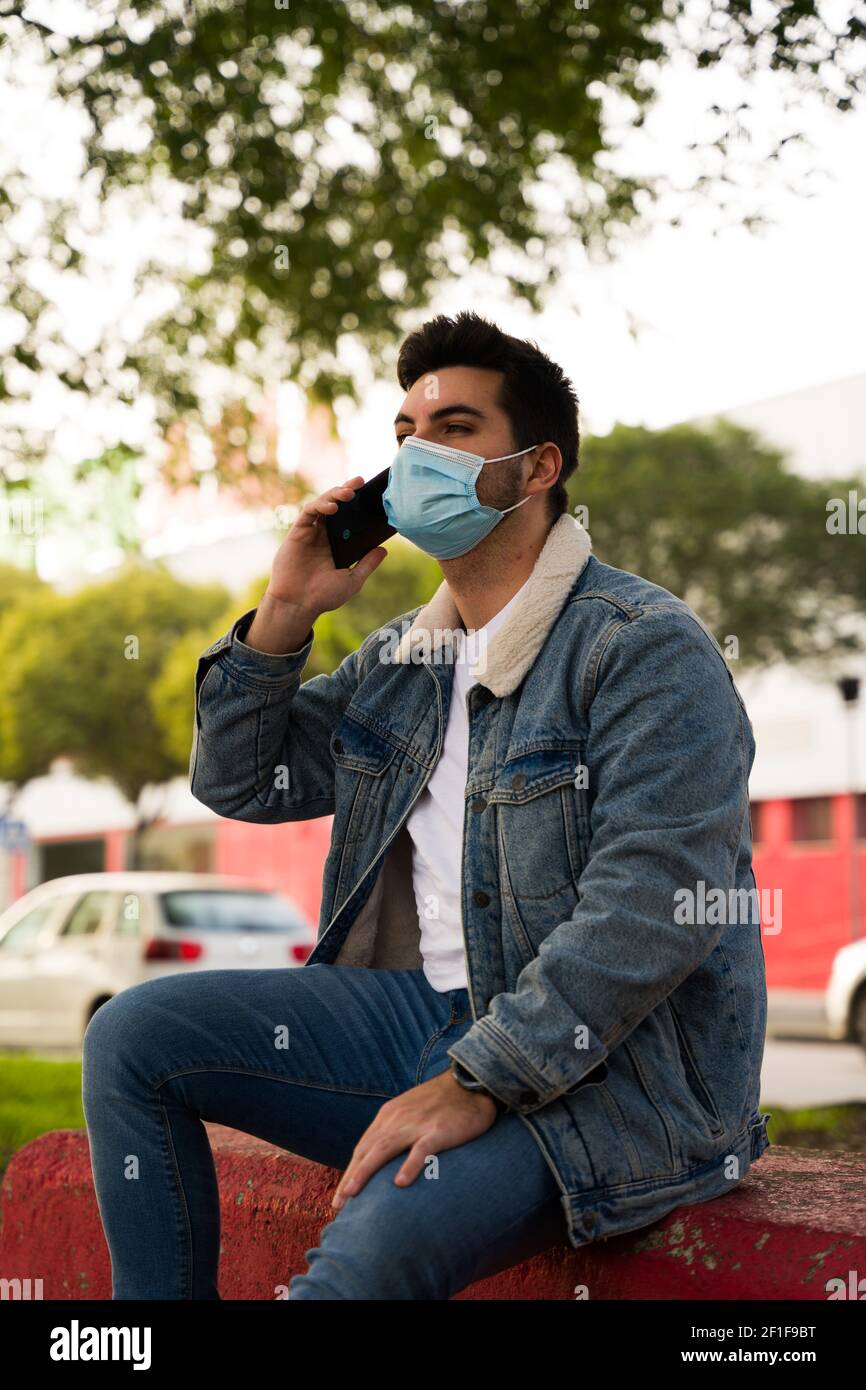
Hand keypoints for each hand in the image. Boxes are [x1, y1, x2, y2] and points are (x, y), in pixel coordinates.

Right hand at [244, 477, 388, 652]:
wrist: (298, 605)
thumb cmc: (323, 596)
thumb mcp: (353, 580)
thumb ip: (367, 564)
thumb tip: (384, 549)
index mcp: (338, 544)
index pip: (350, 518)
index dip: (360, 505)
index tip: (374, 495)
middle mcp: (324, 535)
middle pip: (337, 505)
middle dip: (348, 491)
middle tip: (361, 482)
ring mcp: (311, 532)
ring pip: (323, 504)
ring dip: (335, 494)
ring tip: (349, 493)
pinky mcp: (298, 532)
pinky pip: (309, 513)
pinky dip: (320, 505)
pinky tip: (333, 507)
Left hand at [330, 1068, 498, 1211]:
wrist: (470, 1082)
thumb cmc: (441, 1102)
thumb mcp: (410, 1111)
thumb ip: (395, 1130)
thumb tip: (381, 1159)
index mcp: (389, 1115)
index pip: (363, 1148)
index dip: (350, 1172)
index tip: (340, 1197)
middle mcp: (397, 1119)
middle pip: (367, 1151)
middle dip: (349, 1178)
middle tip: (338, 1205)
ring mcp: (416, 1124)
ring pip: (384, 1149)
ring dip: (365, 1172)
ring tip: (352, 1194)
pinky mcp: (438, 1130)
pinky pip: (421, 1150)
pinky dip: (409, 1166)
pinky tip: (399, 1183)